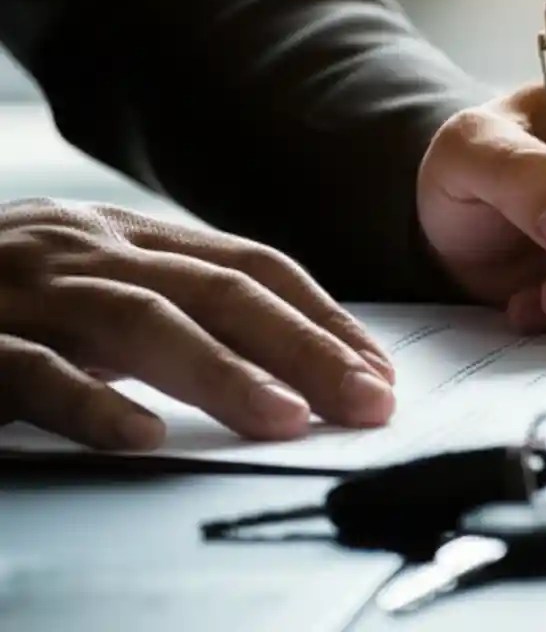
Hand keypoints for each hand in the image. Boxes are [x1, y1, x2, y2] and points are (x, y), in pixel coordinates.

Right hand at [0, 199, 395, 449]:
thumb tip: (284, 362)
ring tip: (288, 421)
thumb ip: (172, 309)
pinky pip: (29, 370)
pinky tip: (141, 438)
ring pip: (138, 321)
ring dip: (222, 372)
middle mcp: (85, 250)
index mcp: (125, 238)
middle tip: (368, 400)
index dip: (321, 315)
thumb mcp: (94, 290)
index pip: (249, 265)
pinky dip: (88, 403)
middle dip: (304, 345)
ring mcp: (21, 290)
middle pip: (216, 289)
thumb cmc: (0, 301)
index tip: (378, 368)